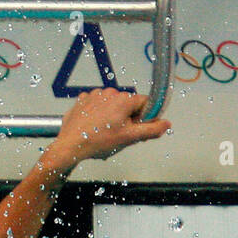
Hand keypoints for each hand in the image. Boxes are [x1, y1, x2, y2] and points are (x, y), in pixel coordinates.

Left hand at [49, 88, 171, 167]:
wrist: (71, 145)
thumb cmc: (98, 141)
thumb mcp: (130, 138)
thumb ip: (151, 129)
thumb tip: (166, 124)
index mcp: (123, 99)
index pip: (145, 102)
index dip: (145, 117)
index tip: (138, 128)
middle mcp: (109, 93)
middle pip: (128, 104)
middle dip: (128, 117)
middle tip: (120, 133)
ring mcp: (94, 95)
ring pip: (112, 104)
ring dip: (113, 115)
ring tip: (104, 131)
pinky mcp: (83, 100)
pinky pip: (97, 105)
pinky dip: (98, 114)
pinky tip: (94, 126)